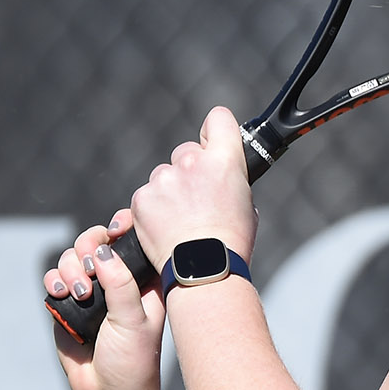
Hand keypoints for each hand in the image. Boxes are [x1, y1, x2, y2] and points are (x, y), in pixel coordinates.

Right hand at [46, 209, 164, 389]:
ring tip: (78, 293)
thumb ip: (121, 284)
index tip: (114, 229)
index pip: (132, 238)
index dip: (122, 225)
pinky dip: (53, 279)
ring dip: (69, 267)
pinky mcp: (67, 303)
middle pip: (95, 240)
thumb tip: (103, 250)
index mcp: (144, 279)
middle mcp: (117, 280)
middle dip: (87, 248)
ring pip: (71, 256)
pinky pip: (54, 277)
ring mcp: (92, 290)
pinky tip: (59, 293)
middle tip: (91, 273)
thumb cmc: (133, 361)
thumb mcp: (135, 321)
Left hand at [131, 105, 257, 267]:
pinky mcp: (142, 198)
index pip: (219, 118)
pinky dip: (153, 210)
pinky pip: (146, 196)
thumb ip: (230, 180)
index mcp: (224, 160)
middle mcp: (192, 162)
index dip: (215, 130)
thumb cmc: (231, 243)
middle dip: (189, 170)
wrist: (203, 271)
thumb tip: (220, 178)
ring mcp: (164, 179)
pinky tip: (166, 228)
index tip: (212, 141)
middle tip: (197, 199)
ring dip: (170, 192)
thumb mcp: (246, 205)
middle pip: (185, 151)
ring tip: (181, 221)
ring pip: (164, 176)